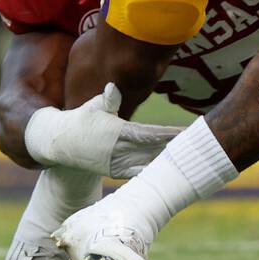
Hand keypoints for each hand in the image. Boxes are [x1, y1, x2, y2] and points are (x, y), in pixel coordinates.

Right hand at [24, 84, 182, 178]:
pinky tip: (168, 171)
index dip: (169, 134)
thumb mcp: (93, 107)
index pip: (150, 133)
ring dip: (167, 160)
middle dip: (175, 147)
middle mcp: (120, 151)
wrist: (60, 143)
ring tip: (189, 157)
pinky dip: (153, 171)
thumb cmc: (81, 119)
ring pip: (149, 162)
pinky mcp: (114, 171)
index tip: (186, 132)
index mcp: (118, 132)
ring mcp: (117, 163)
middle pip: (155, 150)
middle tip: (197, 146)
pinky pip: (138, 172)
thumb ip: (107, 99)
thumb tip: (112, 87)